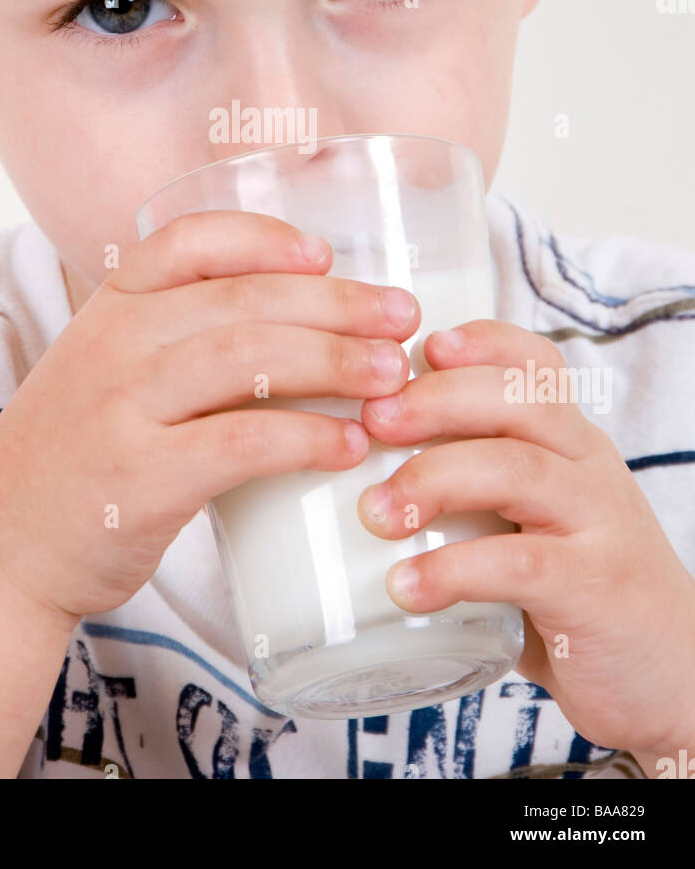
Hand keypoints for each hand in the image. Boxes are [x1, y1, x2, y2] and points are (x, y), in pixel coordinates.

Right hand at [0, 210, 417, 622]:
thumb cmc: (77, 456)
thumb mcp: (107, 372)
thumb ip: (178, 341)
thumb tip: (306, 329)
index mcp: (110, 307)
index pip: (188, 240)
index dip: (265, 238)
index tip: (326, 254)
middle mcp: (113, 343)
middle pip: (242, 298)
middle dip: (336, 303)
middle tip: (403, 318)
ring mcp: (120, 408)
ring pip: (247, 358)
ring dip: (334, 362)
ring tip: (394, 376)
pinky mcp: (135, 479)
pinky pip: (237, 444)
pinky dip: (304, 439)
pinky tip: (348, 446)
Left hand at [355, 320, 694, 759]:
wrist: (674, 674)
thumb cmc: (577, 592)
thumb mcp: (533, 522)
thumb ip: (472, 492)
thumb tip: (353, 470)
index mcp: (571, 442)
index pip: (535, 364)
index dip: (479, 342)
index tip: (419, 347)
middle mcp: (590, 468)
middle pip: (516, 400)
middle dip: (435, 400)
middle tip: (371, 422)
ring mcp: (598, 525)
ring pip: (515, 468)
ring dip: (432, 480)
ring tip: (374, 513)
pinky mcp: (594, 589)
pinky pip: (518, 564)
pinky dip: (452, 569)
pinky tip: (404, 587)